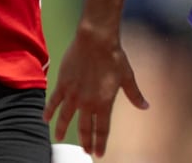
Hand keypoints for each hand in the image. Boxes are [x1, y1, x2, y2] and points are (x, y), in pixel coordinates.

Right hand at [43, 24, 147, 156]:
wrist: (96, 40)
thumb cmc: (114, 57)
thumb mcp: (127, 77)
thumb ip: (135, 95)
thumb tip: (145, 106)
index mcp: (104, 103)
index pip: (101, 130)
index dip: (100, 143)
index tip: (98, 154)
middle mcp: (87, 103)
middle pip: (84, 128)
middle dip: (85, 141)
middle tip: (84, 151)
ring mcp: (73, 94)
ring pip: (66, 118)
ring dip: (62, 130)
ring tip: (59, 139)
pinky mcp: (63, 84)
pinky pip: (54, 101)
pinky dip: (49, 111)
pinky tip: (45, 119)